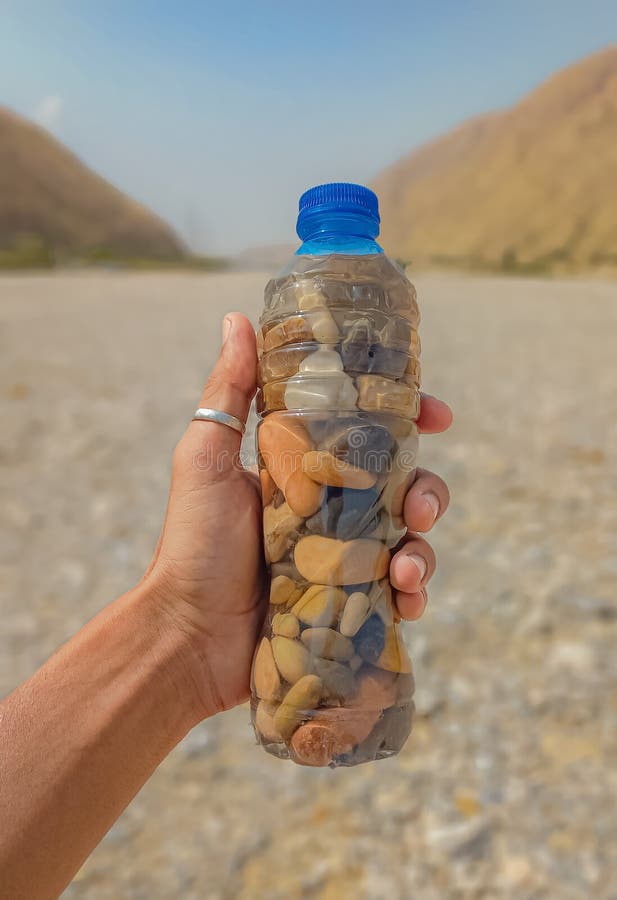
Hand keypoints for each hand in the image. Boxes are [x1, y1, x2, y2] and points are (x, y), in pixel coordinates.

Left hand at [145, 313, 451, 720]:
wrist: (188, 634)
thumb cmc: (192, 543)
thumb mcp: (206, 458)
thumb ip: (226, 393)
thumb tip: (236, 318)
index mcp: (303, 469)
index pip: (366, 435)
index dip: (408, 421)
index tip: (436, 414)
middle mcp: (329, 511)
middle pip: (402, 488)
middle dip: (427, 491)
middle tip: (420, 505)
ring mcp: (341, 558)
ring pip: (410, 540)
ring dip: (424, 548)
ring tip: (405, 566)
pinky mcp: (349, 604)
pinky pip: (399, 594)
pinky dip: (413, 594)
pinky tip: (405, 599)